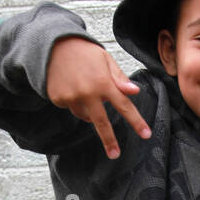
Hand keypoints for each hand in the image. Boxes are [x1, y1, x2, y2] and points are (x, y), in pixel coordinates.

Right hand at [46, 36, 151, 158]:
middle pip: (102, 123)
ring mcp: (71, 97)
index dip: (136, 121)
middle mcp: (87, 92)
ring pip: (85, 115)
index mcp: (103, 82)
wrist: (52, 45)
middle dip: (109, 140)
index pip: (124, 106)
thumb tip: (135, 92)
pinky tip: (70, 85)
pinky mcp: (58, 99)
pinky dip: (74, 101)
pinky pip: (71, 107)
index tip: (146, 134)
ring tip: (84, 88)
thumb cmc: (84, 52)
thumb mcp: (105, 60)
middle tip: (115, 154)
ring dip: (89, 109)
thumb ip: (120, 78)